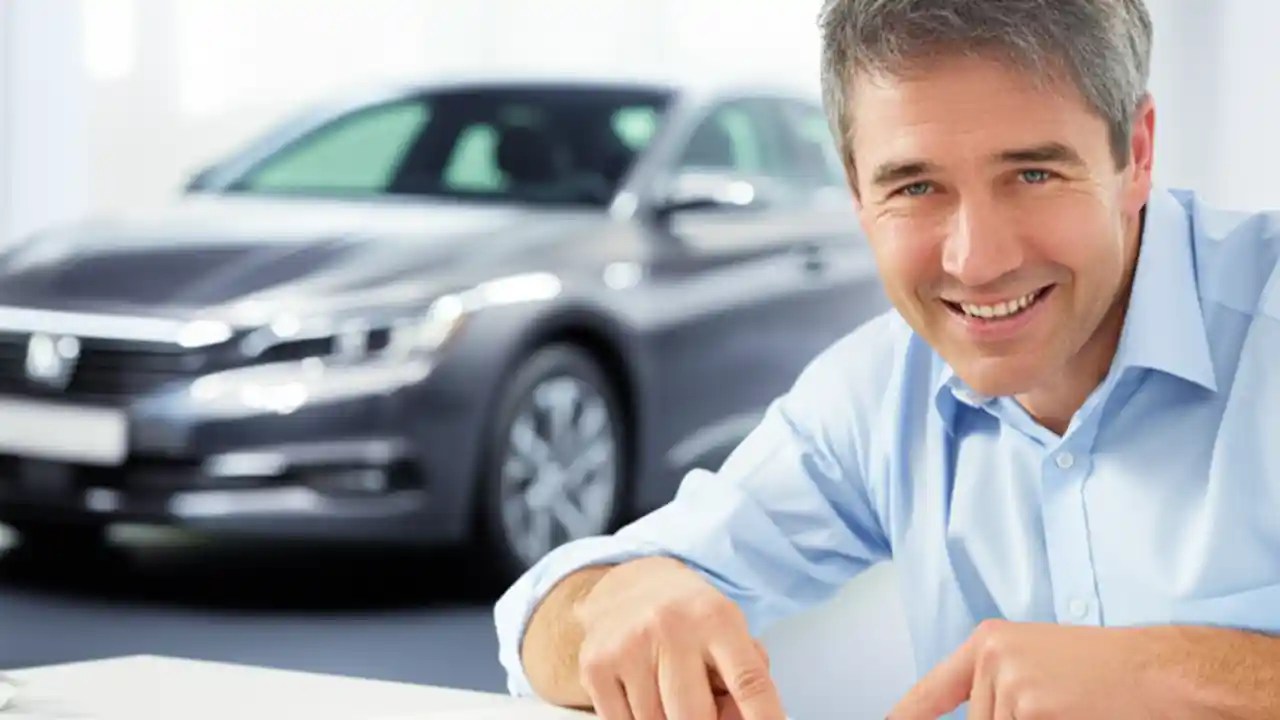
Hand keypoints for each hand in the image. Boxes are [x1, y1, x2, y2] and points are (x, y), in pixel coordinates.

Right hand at [573, 556, 785, 719]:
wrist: (626, 586)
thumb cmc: (690, 619)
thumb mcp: (729, 633)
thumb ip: (746, 678)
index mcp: (715, 618)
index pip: (749, 683)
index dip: (764, 718)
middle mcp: (671, 627)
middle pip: (696, 718)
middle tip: (707, 712)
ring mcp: (628, 646)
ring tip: (672, 693)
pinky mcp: (595, 665)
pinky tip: (643, 694)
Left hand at [889, 620, 1167, 719]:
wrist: (1161, 672)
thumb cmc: (1108, 671)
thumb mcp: (1038, 666)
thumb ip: (996, 686)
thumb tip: (975, 716)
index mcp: (989, 642)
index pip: (932, 690)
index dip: (908, 715)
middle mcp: (989, 657)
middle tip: (1057, 708)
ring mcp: (1007, 682)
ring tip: (1071, 710)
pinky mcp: (1030, 707)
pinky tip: (1076, 716)